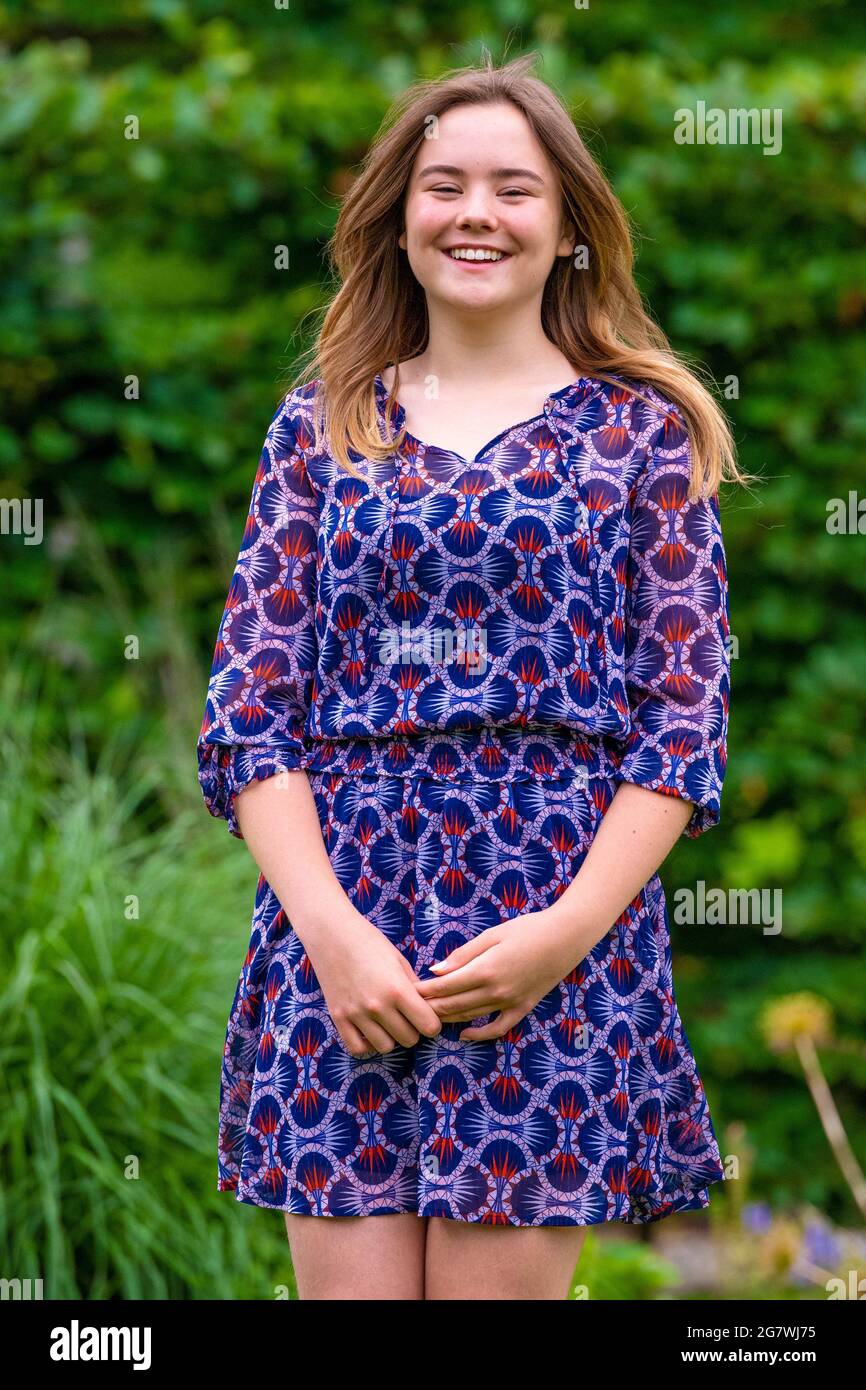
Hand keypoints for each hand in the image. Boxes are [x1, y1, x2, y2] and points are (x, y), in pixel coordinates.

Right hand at [299, 903, 442, 1057]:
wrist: (331, 933)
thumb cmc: (369, 941)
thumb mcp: (399, 960)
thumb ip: (414, 987)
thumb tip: (427, 1008)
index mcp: (397, 989)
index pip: (429, 1026)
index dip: (432, 1023)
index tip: (427, 1016)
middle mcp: (378, 1006)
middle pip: (409, 1040)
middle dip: (413, 1030)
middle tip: (407, 1016)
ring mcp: (356, 1014)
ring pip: (386, 1047)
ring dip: (391, 1037)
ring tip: (388, 1021)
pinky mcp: (338, 1017)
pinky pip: (358, 1048)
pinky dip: (367, 1044)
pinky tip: (370, 1030)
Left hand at [415, 907, 587, 1041]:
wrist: (565, 937)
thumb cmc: (527, 929)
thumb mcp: (492, 935)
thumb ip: (463, 955)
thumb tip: (436, 970)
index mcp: (485, 970)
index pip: (445, 987)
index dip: (424, 991)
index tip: (408, 991)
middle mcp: (496, 992)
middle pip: (454, 1005)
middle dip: (430, 1007)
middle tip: (411, 1007)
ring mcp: (510, 1003)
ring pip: (471, 1017)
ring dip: (447, 1018)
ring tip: (428, 1017)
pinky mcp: (523, 1008)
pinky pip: (498, 1028)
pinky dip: (479, 1034)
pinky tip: (464, 1034)